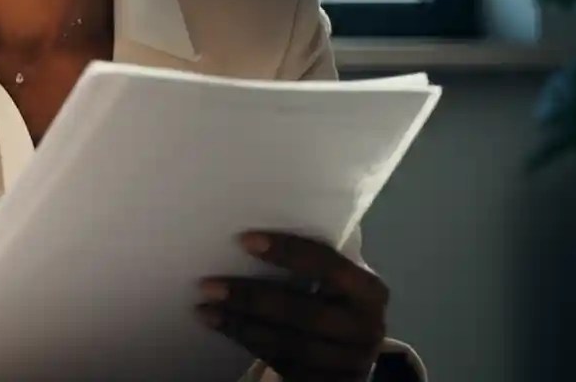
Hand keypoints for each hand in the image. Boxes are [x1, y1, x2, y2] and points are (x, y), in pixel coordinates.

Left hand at [197, 232, 387, 381]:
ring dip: (241, 324)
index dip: (289, 252)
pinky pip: (280, 363)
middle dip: (253, 299)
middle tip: (209, 285)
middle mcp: (366, 329)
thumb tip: (253, 212)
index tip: (245, 240)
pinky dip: (247, 342)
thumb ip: (311, 256)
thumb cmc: (332, 297)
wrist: (349, 352)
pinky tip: (221, 325)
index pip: (330, 266)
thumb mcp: (335, 279)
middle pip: (305, 314)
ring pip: (288, 344)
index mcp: (370, 291)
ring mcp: (348, 363)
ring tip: (205, 308)